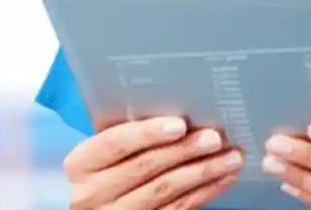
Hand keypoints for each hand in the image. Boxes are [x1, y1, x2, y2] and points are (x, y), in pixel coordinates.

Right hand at [62, 115, 244, 208]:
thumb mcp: (100, 153)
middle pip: (144, 167)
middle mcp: (93, 192)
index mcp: (81, 164)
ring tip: (230, 157)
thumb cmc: (102, 170)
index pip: (114, 144)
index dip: (147, 133)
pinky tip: (222, 178)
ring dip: (202, 173)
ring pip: (165, 191)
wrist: (96, 207)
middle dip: (184, 150)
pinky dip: (203, 193)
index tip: (178, 124)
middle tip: (214, 137)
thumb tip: (174, 111)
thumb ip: (123, 135)